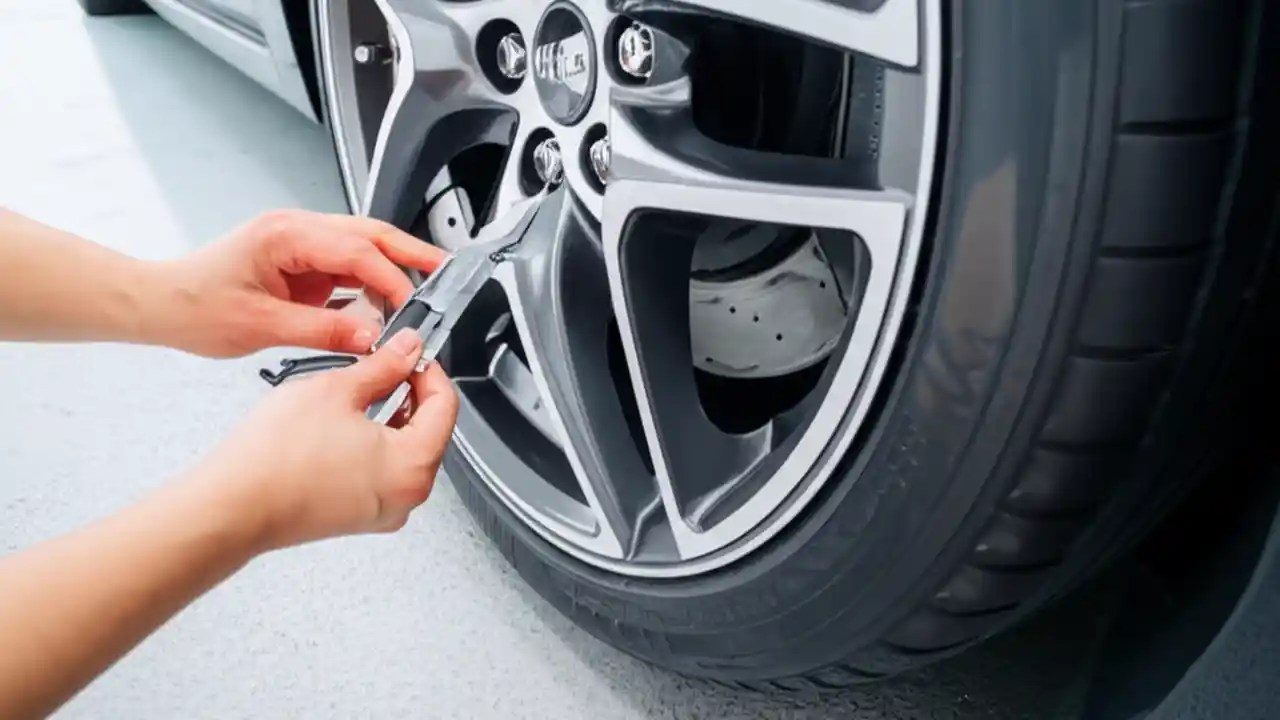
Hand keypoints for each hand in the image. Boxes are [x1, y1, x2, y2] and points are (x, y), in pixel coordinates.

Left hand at [157, 210, 445, 356]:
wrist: (161, 305)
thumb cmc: (194, 306)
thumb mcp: (261, 325)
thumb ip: (323, 329)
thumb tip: (371, 335)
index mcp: (285, 235)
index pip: (356, 251)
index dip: (392, 280)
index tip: (413, 309)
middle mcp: (296, 231)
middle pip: (371, 235)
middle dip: (413, 254)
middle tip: (449, 273)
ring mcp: (300, 245)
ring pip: (364, 249)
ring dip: (395, 270)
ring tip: (427, 293)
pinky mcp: (301, 264)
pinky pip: (348, 268)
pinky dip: (372, 285)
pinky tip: (388, 306)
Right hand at [197, 329, 459, 548]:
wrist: (231, 506)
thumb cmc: (276, 457)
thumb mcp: (337, 389)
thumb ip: (383, 366)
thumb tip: (407, 349)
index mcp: (414, 466)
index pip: (446, 406)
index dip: (430, 370)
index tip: (411, 352)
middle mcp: (407, 496)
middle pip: (430, 431)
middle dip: (412, 392)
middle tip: (386, 364)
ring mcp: (384, 511)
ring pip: (405, 451)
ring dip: (391, 416)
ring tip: (362, 388)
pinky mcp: (359, 516)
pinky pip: (382, 471)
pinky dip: (374, 443)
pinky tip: (347, 421)